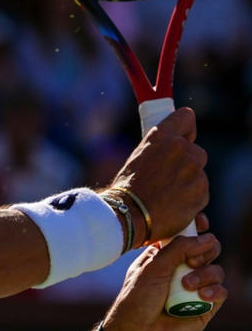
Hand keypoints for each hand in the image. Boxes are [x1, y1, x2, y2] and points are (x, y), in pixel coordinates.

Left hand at [100, 225, 224, 330]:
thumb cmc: (137, 299)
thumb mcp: (153, 268)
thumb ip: (178, 249)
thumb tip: (207, 237)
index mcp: (163, 254)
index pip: (185, 234)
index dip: (196, 226)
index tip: (202, 222)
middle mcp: (180, 268)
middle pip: (207, 248)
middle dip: (204, 249)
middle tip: (191, 261)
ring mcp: (194, 287)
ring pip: (216, 269)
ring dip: (206, 273)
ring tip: (187, 285)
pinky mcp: (205, 307)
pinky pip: (221, 291)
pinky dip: (214, 290)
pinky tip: (200, 296)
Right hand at [109, 108, 207, 241]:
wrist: (130, 214)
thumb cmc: (129, 187)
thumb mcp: (139, 157)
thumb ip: (160, 147)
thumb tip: (174, 146)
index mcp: (161, 135)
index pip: (186, 117)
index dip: (186, 128)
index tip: (185, 137)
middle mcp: (180, 148)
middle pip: (196, 150)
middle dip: (187, 162)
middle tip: (169, 175)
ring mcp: (193, 170)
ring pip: (198, 173)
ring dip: (189, 181)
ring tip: (167, 194)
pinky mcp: (201, 191)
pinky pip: (201, 192)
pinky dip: (192, 198)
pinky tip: (174, 204)